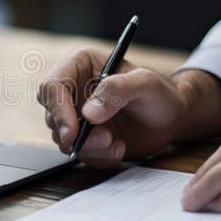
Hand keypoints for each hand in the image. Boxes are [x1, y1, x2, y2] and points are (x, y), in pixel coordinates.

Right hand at [37, 46, 187, 167]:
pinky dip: (98, 156)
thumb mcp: (146, 84)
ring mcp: (74, 114)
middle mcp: (71, 88)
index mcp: (78, 64)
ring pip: (62, 137)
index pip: (53, 86)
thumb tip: (89, 113)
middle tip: (105, 139)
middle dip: (75, 133)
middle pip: (52, 114)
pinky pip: (78, 152)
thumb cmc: (159, 93)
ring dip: (90, 147)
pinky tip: (118, 147)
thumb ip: (118, 90)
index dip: (58, 110)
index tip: (72, 132)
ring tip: (117, 141)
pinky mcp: (81, 136)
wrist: (168, 118)